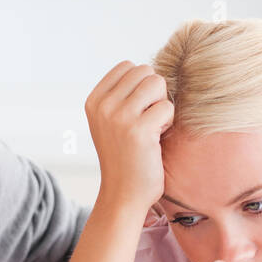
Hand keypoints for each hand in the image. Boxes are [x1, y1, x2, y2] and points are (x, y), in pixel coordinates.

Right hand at [84, 61, 174, 209]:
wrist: (123, 194)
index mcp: (94, 101)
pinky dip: (167, 123)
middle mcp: (102, 106)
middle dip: (153, 93)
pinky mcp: (139, 130)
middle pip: (145, 72)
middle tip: (146, 120)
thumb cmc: (125, 156)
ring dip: (161, 105)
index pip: (128, 66)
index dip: (140, 86)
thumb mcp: (110, 121)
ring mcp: (119, 117)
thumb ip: (121, 94)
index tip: (135, 111)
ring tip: (151, 127)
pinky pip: (167, 107)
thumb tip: (149, 70)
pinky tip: (155, 140)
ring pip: (157, 83)